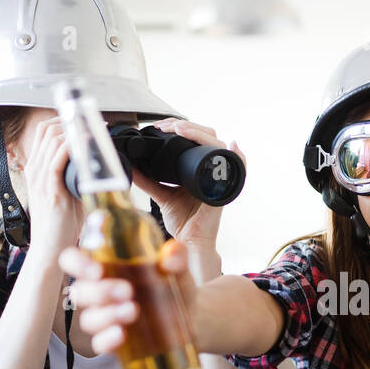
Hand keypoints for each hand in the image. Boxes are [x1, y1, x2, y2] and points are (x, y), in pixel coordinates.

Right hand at [21, 117, 83, 258]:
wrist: (49, 250)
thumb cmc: (60, 227)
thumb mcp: (66, 196)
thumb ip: (75, 180)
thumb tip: (96, 169)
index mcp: (36, 170)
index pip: (43, 133)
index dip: (63, 121)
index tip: (86, 122)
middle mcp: (35, 171)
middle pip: (46, 131)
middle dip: (72, 121)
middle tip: (95, 124)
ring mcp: (40, 181)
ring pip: (51, 141)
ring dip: (75, 131)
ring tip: (95, 131)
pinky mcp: (50, 192)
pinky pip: (57, 161)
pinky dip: (71, 147)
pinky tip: (84, 143)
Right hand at [59, 240, 195, 354]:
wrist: (193, 315)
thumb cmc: (173, 284)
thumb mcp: (178, 267)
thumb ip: (175, 256)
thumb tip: (170, 256)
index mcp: (104, 267)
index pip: (73, 261)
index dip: (76, 264)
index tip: (97, 270)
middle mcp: (99, 292)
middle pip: (79, 292)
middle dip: (100, 292)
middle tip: (128, 291)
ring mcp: (105, 319)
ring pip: (88, 319)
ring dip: (107, 315)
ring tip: (133, 310)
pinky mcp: (115, 342)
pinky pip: (100, 344)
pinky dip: (107, 340)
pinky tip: (121, 334)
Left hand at [132, 118, 244, 257]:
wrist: (189, 242)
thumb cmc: (183, 221)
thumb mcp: (162, 196)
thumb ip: (148, 181)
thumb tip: (130, 167)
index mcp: (197, 168)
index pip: (195, 138)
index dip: (180, 127)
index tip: (161, 127)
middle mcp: (210, 169)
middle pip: (207, 136)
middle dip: (187, 126)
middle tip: (167, 126)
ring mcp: (219, 178)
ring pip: (218, 146)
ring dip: (200, 134)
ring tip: (181, 129)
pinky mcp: (223, 190)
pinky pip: (237, 170)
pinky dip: (239, 157)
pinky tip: (234, 145)